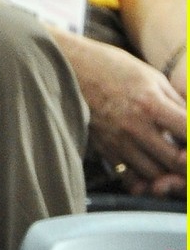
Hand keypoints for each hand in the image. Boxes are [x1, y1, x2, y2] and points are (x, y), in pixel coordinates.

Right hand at [77, 40, 186, 197]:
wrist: (71, 71)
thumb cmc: (114, 68)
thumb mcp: (153, 77)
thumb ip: (176, 103)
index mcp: (152, 103)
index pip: (189, 132)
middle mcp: (135, 126)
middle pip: (176, 161)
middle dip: (188, 165)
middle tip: (188, 161)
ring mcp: (118, 141)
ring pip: (154, 174)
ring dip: (169, 175)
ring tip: (174, 168)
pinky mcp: (105, 150)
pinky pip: (129, 177)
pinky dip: (144, 181)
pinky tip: (152, 175)